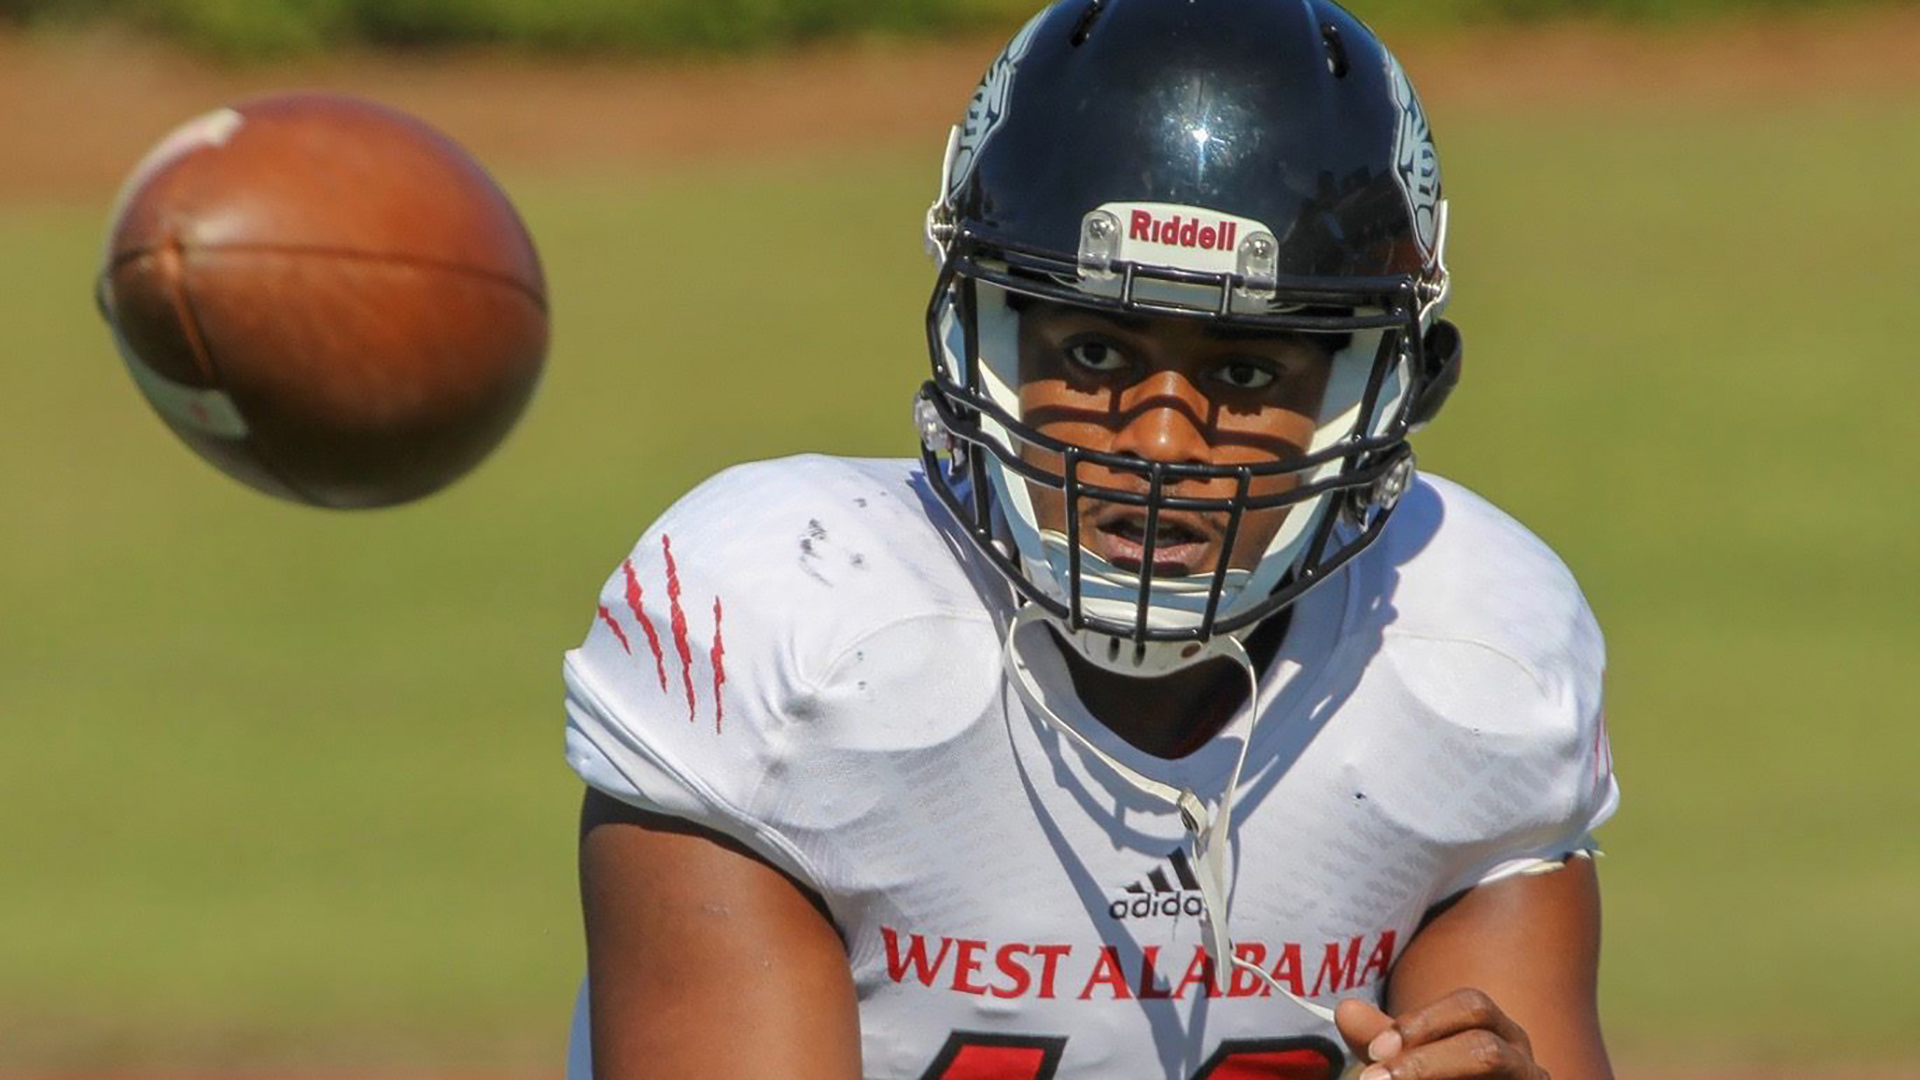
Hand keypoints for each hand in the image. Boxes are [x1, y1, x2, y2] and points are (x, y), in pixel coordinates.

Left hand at [1336, 990, 1546, 1079]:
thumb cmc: (1448, 1079)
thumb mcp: (1413, 1061)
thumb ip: (1383, 1039)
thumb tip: (1345, 1010)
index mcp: (1498, 1029)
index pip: (1471, 1006)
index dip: (1422, 1023)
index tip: (1376, 1050)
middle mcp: (1523, 1058)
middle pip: (1485, 1048)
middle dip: (1425, 1063)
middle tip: (1374, 1079)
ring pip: (1491, 1067)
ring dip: (1435, 1076)